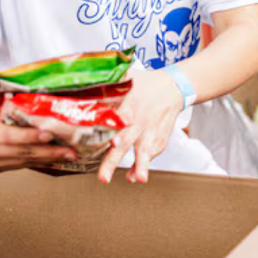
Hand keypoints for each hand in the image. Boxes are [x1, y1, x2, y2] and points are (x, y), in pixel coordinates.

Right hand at [0, 88, 77, 172]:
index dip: (31, 136)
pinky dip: (35, 163)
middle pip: (19, 153)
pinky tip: (51, 159)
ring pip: (20, 163)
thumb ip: (6, 97)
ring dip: (46, 160)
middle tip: (71, 150)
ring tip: (68, 155)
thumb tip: (36, 90)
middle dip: (48, 152)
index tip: (50, 134)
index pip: (9, 136)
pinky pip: (16, 166)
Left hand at [97, 69, 182, 184]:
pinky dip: (143, 165)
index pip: (122, 117)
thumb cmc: (146, 84)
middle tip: (104, 177)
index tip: (110, 141)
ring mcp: (151, 131)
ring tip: (138, 179)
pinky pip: (151, 154)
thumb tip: (83, 84)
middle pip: (126, 141)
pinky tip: (135, 176)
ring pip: (145, 151)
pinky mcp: (160, 138)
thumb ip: (109, 84)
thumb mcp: (128, 78)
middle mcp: (141, 120)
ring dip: (141, 166)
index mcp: (131, 104)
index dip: (115, 129)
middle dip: (114, 159)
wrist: (173, 88)